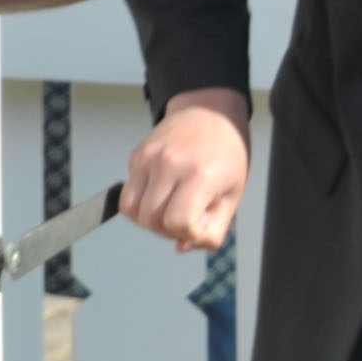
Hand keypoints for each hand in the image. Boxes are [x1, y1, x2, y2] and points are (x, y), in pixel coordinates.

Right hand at [122, 88, 250, 249]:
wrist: (211, 115)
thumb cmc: (227, 155)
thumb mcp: (232, 195)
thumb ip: (212, 228)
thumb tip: (182, 245)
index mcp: (199, 175)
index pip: (177, 222)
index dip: (187, 233)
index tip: (198, 226)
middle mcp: (169, 165)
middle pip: (150, 219)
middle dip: (166, 231)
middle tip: (183, 224)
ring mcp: (148, 158)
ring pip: (131, 209)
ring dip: (147, 220)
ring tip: (168, 212)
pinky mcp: (136, 156)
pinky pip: (129, 192)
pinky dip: (141, 202)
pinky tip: (161, 194)